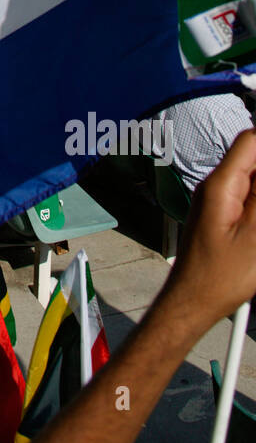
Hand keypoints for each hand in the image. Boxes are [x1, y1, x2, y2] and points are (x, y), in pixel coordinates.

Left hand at [163, 128, 255, 333]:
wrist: (193, 302)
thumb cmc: (218, 278)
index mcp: (221, 185)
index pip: (251, 141)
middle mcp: (216, 187)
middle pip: (255, 161)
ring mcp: (218, 200)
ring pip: (253, 184)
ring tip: (255, 231)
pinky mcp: (222, 215)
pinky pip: (247, 201)